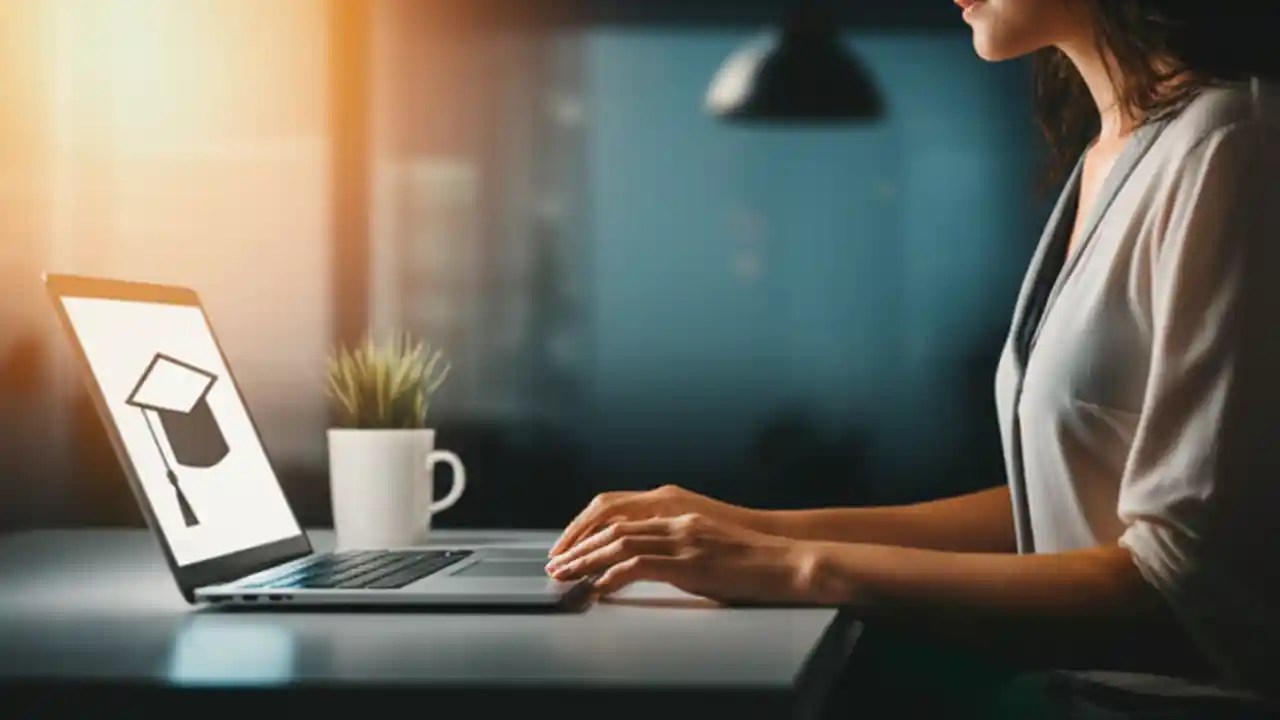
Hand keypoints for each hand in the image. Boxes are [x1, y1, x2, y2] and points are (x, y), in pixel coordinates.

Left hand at [545, 513, 819, 603]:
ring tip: (566, 577)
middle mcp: (673, 516)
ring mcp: (681, 537)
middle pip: (610, 525)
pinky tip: (599, 589)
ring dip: (586, 561)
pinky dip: (612, 576)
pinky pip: (638, 565)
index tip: (569, 547)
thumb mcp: (704, 540)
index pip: (617, 510)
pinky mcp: (688, 561)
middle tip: (555, 564)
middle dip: (577, 545)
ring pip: (617, 543)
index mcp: (675, 508)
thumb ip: (674, 543)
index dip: (587, 528)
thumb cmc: (749, 556)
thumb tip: (645, 560)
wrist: (785, 559)